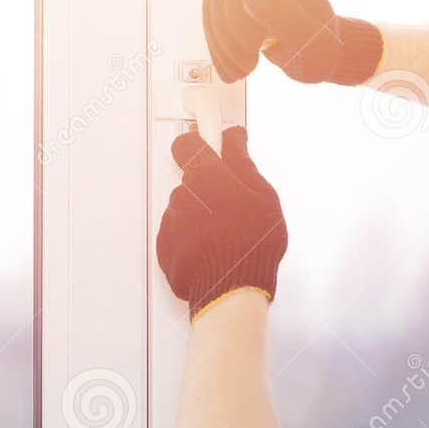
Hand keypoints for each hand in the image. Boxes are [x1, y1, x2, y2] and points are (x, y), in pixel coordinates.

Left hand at [156, 126, 288, 320]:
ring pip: (186, 210)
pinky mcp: (165, 249)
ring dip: (202, 218)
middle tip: (236, 210)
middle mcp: (182, 196)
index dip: (198, 145)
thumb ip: (242, 162)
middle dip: (210, 191)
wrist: (231, 290)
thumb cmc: (251, 243)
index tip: (214, 152)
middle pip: (192, 183)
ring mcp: (171, 223)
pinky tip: (214, 253)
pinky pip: (179, 236)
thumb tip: (233, 137)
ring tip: (228, 239)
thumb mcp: (263, 197)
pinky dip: (193, 241)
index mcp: (206, 177)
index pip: (187, 144)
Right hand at [202, 0, 382, 85]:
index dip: (239, 26)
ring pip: (214, 9)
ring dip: (221, 47)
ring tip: (240, 73)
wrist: (318, 54)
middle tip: (246, 71)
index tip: (254, 53)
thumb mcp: (310, 41)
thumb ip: (284, 15)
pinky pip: (213, 18)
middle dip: (229, 41)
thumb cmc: (319, 50)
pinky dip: (218, 48)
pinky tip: (231, 68)